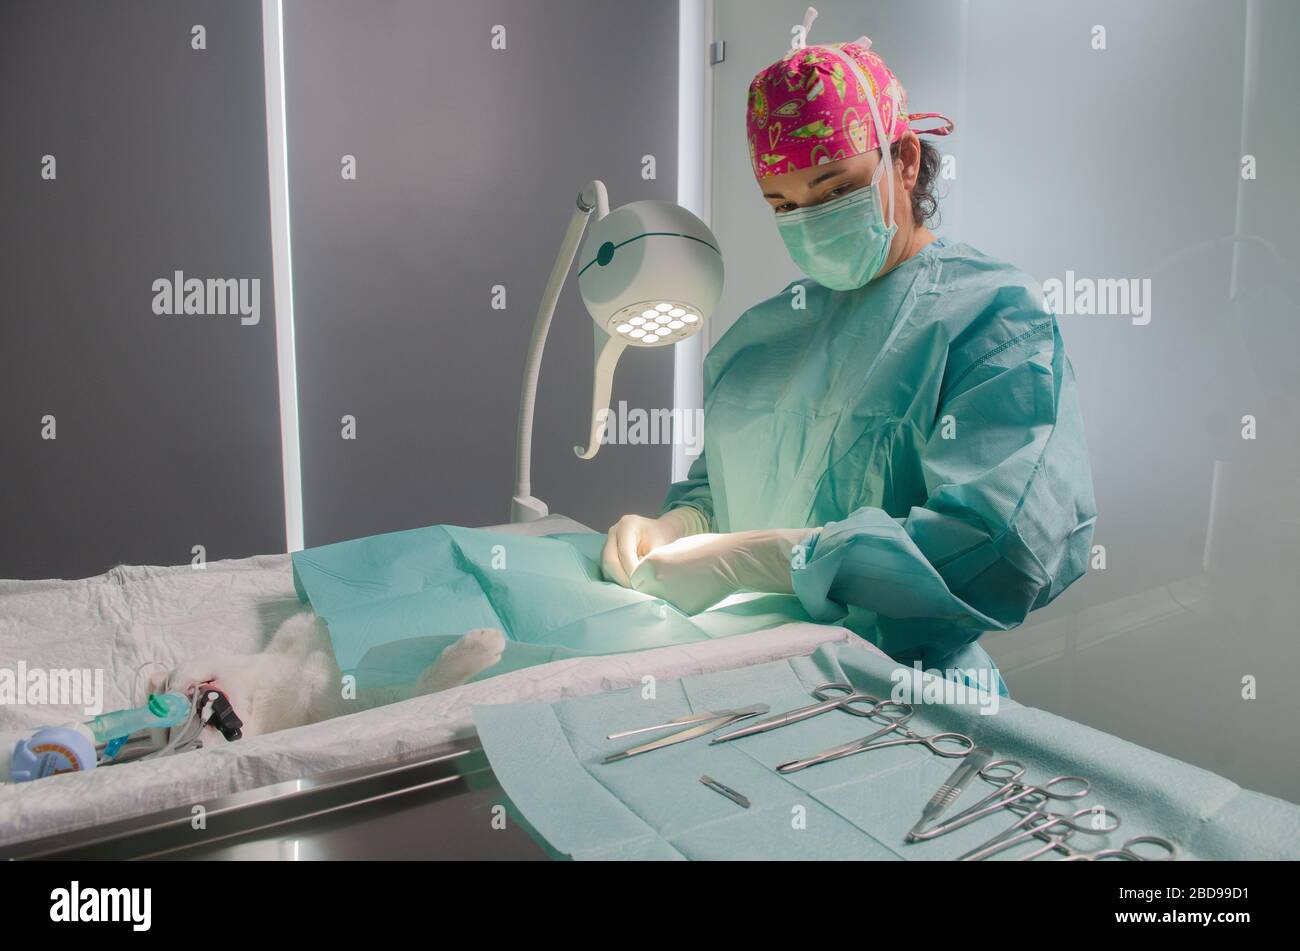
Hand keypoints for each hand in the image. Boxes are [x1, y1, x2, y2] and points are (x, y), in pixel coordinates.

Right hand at [601, 507, 707, 586]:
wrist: (661, 531)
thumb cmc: (664, 537)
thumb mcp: (662, 547)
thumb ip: (652, 562)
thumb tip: (646, 581)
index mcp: (627, 524)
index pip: (624, 552)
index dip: (631, 571)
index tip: (642, 584)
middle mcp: (614, 532)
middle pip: (609, 560)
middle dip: (622, 579)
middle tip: (637, 590)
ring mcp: (608, 542)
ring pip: (606, 567)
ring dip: (619, 581)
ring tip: (635, 589)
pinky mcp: (607, 553)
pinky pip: (607, 570)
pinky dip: (617, 580)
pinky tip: (630, 584)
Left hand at [630, 528, 819, 614]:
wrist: (732, 560)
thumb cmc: (706, 548)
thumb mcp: (675, 547)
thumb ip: (658, 560)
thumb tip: (648, 571)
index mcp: (650, 563)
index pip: (634, 579)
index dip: (644, 579)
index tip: (655, 578)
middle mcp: (655, 582)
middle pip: (642, 593)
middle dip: (651, 591)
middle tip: (669, 586)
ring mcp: (669, 598)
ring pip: (658, 604)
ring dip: (664, 600)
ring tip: (683, 589)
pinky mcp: (684, 610)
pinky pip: (675, 610)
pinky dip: (681, 605)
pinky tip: (695, 594)